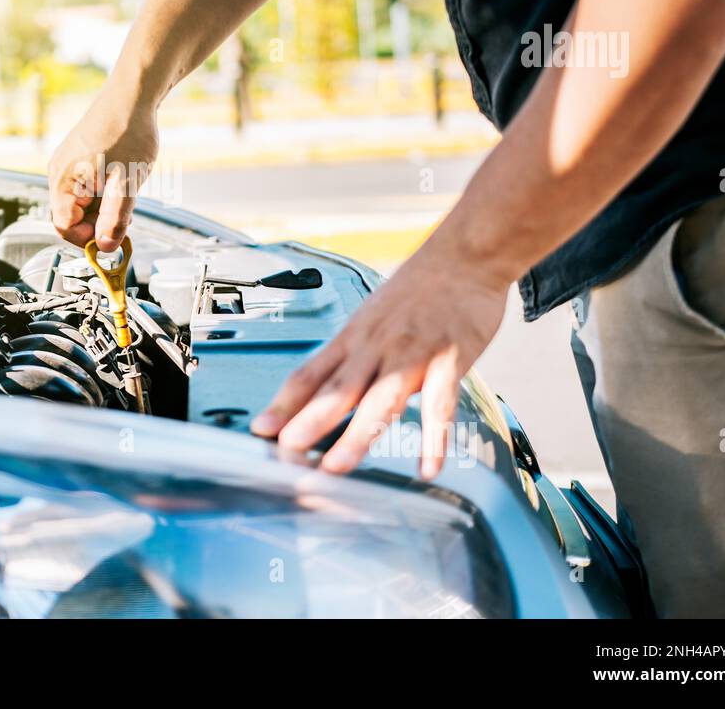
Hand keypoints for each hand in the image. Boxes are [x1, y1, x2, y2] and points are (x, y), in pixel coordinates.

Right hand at [48, 93, 158, 251]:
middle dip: (99, 221)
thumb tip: (105, 247)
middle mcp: (58, 173)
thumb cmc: (128, 133)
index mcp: (62, 182)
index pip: (64, 228)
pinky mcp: (77, 157)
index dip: (90, 237)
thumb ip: (114, 219)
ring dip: (104, 206)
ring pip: (81, 202)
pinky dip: (103, 191)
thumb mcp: (125, 184)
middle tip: (126, 212)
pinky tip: (121, 178)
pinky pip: (85, 187)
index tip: (114, 233)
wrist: (133, 95)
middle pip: (72, 217)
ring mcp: (67, 164)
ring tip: (126, 190)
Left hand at [250, 243, 509, 478]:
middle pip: (338, 388)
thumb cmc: (416, 291)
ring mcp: (412, 353)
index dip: (284, 402)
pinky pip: (441, 405)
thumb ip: (352, 356)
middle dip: (310, 421)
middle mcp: (376, 346)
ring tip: (337, 467)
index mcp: (354, 337)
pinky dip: (434, 439)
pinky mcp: (450, 358)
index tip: (260, 429)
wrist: (464, 256)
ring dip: (357, 435)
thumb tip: (324, 389)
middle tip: (287, 450)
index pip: (311, 373)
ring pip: (380, 400)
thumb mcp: (372, 317)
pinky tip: (427, 468)